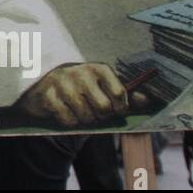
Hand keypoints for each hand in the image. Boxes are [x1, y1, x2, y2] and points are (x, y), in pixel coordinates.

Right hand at [16, 63, 145, 128]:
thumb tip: (147, 101)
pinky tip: (67, 113)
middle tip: (96, 113)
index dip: (121, 109)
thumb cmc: (81, 88)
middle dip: (102, 116)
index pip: (120, 93)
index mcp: (98, 68)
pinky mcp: (49, 96)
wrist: (45, 85)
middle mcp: (80, 72)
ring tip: (81, 112)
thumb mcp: (103, 87)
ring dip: (86, 121)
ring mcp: (63, 83)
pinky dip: (71, 123)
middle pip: (104, 108)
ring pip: (86, 116)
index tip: (116, 110)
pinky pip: (69, 121)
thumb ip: (126, 95)